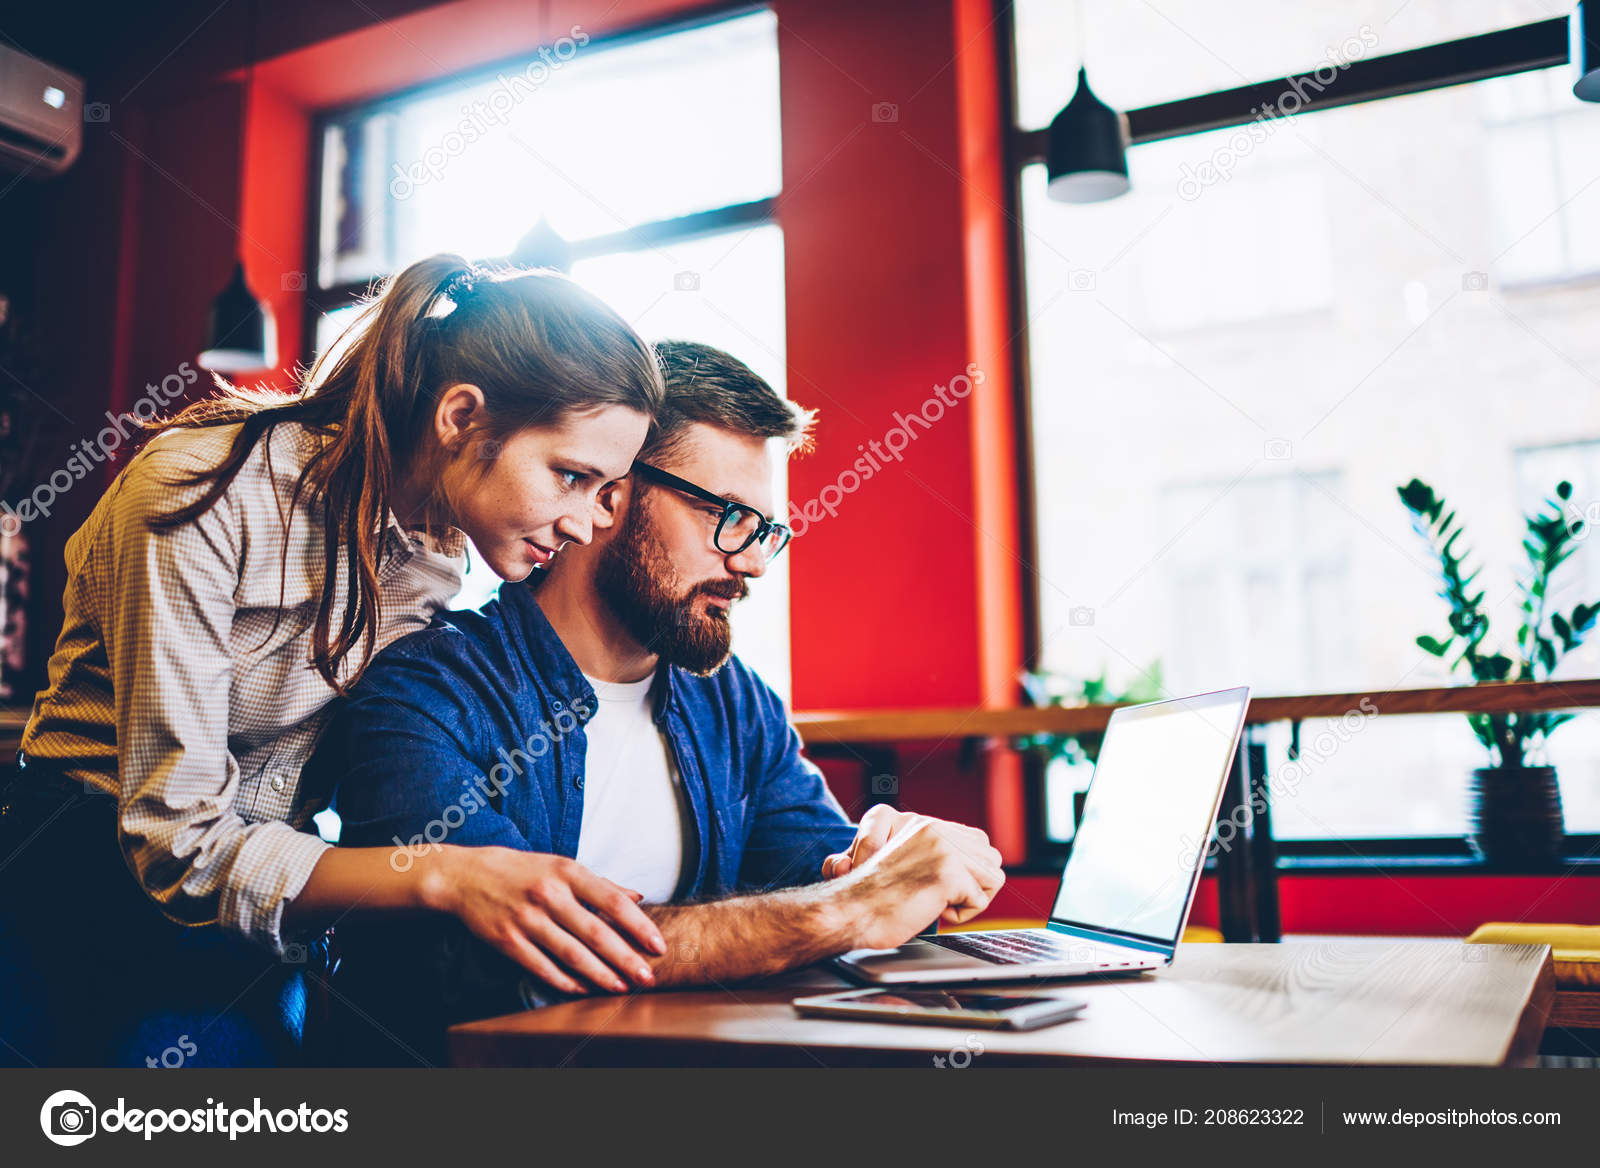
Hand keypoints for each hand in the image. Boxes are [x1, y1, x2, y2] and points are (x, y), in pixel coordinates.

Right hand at [432, 847, 666, 994]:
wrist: (467, 876)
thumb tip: (638, 897)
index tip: (658, 945)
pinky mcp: (507, 940)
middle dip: (625, 959)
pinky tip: (584, 990)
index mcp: (567, 872)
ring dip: (600, 975)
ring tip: (622, 988)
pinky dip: (565, 981)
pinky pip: (542, 966)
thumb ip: (601, 884)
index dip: (639, 926)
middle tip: (647, 977)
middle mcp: (549, 895)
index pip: (613, 901)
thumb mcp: (562, 866)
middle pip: (596, 933)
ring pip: (571, 954)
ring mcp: (527, 919)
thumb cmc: (523, 871)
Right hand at [834, 816, 1005, 949]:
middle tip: (943, 898)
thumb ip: (936, 853)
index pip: (978, 841)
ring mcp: (942, 849)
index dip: (969, 870)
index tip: (943, 885)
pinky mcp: (947, 873)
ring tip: (939, 903)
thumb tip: (980, 864)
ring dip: (970, 898)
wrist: (849, 910)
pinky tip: (932, 911)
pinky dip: (960, 915)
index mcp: (925, 824)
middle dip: (975, 885)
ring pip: (993, 877)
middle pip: (991, 858)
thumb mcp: (907, 858)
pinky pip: (979, 901)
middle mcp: (935, 830)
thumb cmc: (871, 896)